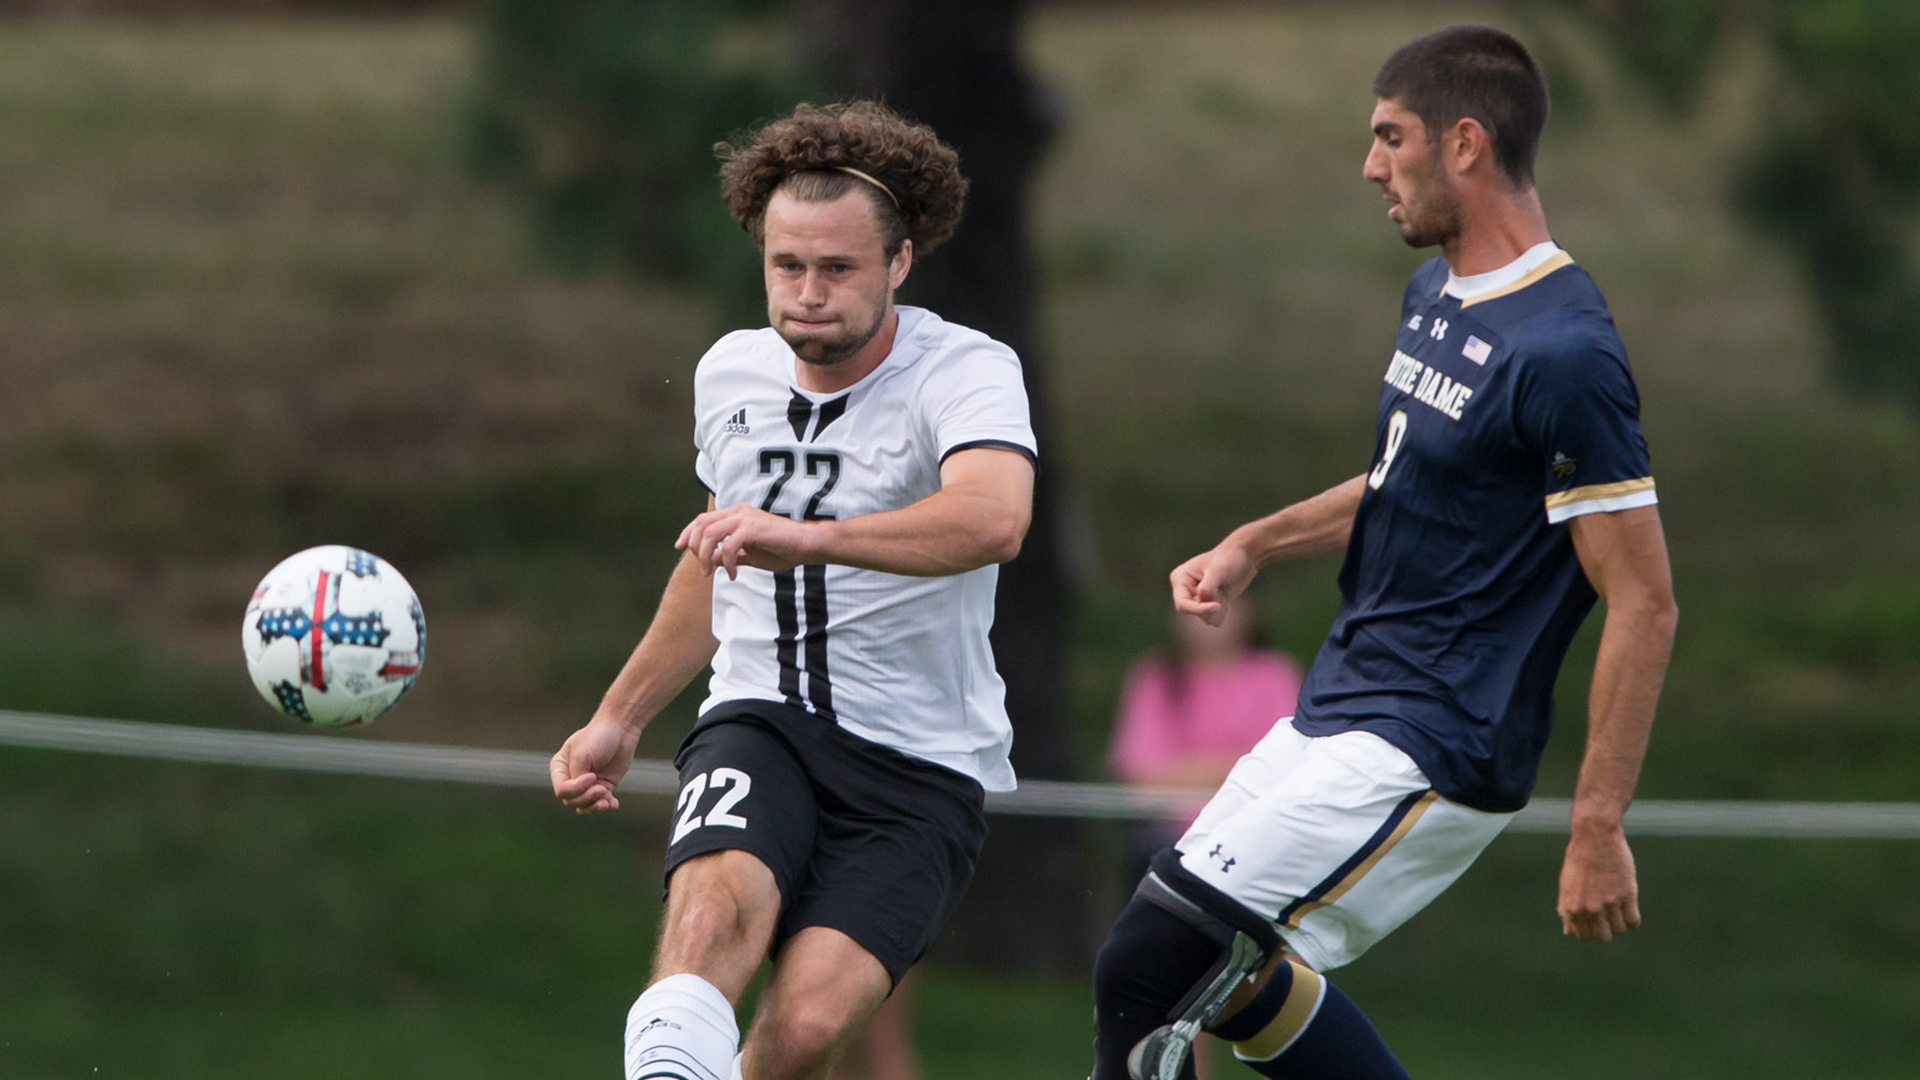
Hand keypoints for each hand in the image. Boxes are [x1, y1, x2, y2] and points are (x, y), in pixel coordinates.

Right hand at [549, 716, 641, 815]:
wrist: (621, 730)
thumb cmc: (598, 738)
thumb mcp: (582, 755)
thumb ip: (577, 777)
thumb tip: (583, 795)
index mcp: (560, 768)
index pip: (561, 790)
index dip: (576, 789)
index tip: (592, 776)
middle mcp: (571, 777)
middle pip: (571, 801)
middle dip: (587, 799)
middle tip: (602, 789)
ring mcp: (587, 784)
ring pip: (584, 806)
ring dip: (595, 806)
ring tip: (607, 801)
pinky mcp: (603, 786)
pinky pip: (600, 804)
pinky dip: (607, 805)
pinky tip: (614, 803)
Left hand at [676, 503, 815, 578]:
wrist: (806, 545)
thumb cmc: (782, 550)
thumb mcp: (749, 555)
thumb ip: (729, 555)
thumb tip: (710, 561)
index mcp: (736, 514)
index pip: (702, 519)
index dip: (687, 532)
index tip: (679, 547)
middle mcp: (737, 512)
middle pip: (701, 524)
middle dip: (693, 547)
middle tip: (702, 569)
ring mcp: (744, 518)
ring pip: (709, 534)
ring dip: (705, 556)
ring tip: (711, 573)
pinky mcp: (752, 528)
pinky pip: (727, 547)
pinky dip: (725, 563)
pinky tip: (733, 574)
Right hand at [1169, 540, 1255, 625]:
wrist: (1244, 557)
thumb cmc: (1229, 558)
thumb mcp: (1218, 570)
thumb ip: (1207, 588)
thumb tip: (1203, 603)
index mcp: (1180, 578)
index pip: (1182, 604)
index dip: (1198, 609)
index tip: (1217, 606)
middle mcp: (1185, 589)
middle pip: (1192, 612)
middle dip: (1210, 607)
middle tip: (1223, 595)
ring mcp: (1196, 598)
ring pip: (1204, 617)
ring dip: (1218, 608)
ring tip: (1224, 590)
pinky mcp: (1208, 604)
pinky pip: (1213, 618)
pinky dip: (1222, 612)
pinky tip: (1226, 596)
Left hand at [1557, 823, 1641, 941]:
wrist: (1594, 836)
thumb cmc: (1579, 859)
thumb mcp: (1566, 885)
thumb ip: (1567, 909)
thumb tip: (1569, 932)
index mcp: (1571, 908)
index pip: (1584, 936)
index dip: (1591, 929)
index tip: (1594, 918)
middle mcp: (1589, 909)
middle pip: (1603, 937)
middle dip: (1605, 928)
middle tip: (1607, 913)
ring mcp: (1609, 903)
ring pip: (1619, 929)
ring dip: (1619, 921)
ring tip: (1616, 904)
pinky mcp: (1627, 894)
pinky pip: (1634, 921)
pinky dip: (1632, 917)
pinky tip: (1628, 905)